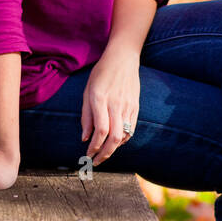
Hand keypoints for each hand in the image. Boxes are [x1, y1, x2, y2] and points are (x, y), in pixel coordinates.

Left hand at [81, 49, 139, 166]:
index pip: (100, 130)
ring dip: (113, 149)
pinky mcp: (136, 107)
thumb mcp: (87, 91)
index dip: (94, 146)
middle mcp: (116, 104)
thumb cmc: (101, 73)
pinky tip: (115, 142)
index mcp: (100, 99)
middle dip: (105, 154)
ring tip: (104, 153)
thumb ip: (86, 115)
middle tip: (96, 162)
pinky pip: (131, 129)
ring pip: (124, 136)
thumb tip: (85, 137)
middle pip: (114, 138)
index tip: (88, 154)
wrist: (123, 58)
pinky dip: (122, 140)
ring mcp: (128, 106)